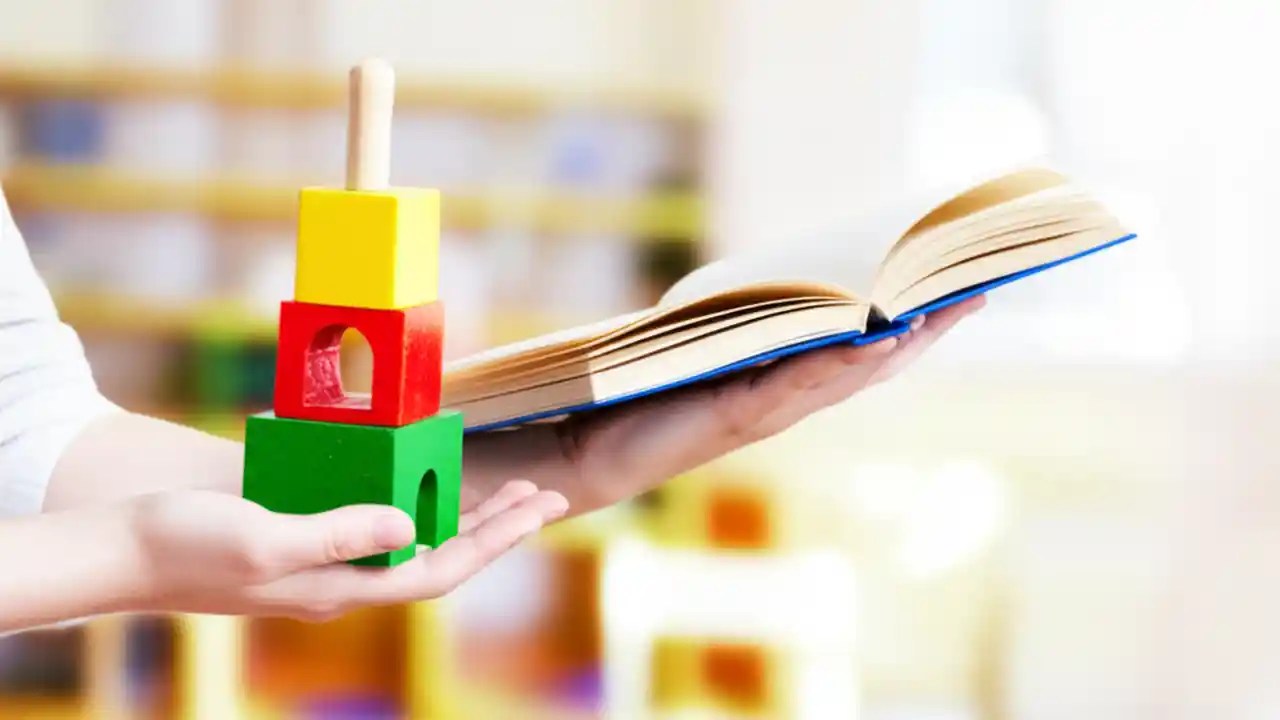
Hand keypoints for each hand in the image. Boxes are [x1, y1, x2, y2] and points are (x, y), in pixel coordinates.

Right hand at [123, 480, 565, 620]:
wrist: (124, 549)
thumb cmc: (186, 546)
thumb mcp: (264, 539)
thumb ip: (337, 534)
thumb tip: (411, 524)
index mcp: (340, 586)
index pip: (437, 571)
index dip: (491, 543)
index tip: (536, 511)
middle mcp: (342, 578)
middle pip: (437, 555)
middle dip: (495, 527)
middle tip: (545, 496)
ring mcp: (324, 558)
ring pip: (413, 539)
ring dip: (461, 512)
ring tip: (506, 487)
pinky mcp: (304, 534)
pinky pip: (376, 520)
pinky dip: (413, 498)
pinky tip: (426, 477)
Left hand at [462, 296, 984, 515]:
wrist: (589, 445)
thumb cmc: (641, 395)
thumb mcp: (701, 347)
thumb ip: (741, 326)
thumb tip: (774, 280)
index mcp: (780, 384)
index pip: (859, 353)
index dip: (911, 326)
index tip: (956, 288)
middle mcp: (783, 401)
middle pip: (870, 364)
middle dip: (925, 329)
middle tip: (977, 288)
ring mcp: (764, 410)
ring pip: (846, 375)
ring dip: (898, 345)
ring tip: (944, 307)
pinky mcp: (734, 413)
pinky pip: (797, 384)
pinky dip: (838, 363)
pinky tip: (874, 338)